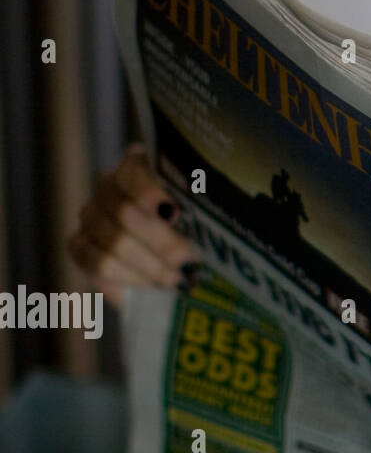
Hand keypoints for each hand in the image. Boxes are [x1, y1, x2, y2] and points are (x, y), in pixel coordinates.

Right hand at [67, 143, 195, 308]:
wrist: (171, 258)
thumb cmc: (193, 226)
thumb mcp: (201, 211)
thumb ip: (199, 205)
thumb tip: (208, 214)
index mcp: (137, 166)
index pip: (133, 173)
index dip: (149, 193)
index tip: (174, 212)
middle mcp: (107, 187)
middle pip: (125, 213)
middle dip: (161, 242)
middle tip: (188, 263)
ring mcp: (90, 216)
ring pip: (114, 244)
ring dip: (150, 266)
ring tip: (178, 280)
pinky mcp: (79, 246)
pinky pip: (97, 265)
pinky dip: (130, 279)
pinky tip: (153, 286)